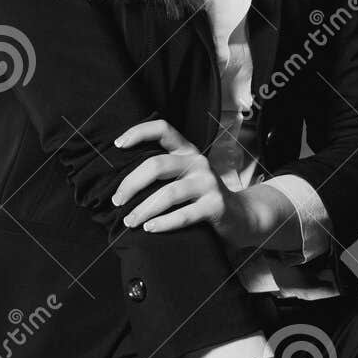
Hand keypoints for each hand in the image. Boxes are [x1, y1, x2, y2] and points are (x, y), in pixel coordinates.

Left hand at [111, 117, 252, 242]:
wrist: (241, 216)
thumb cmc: (202, 197)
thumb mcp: (186, 176)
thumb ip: (163, 172)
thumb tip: (120, 182)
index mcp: (187, 151)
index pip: (163, 129)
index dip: (139, 132)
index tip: (117, 145)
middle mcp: (198, 162)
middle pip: (156, 165)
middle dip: (131, 184)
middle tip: (117, 201)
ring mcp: (208, 183)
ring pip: (168, 193)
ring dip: (143, 209)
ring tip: (130, 221)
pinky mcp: (216, 205)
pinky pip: (184, 214)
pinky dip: (163, 223)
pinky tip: (150, 228)